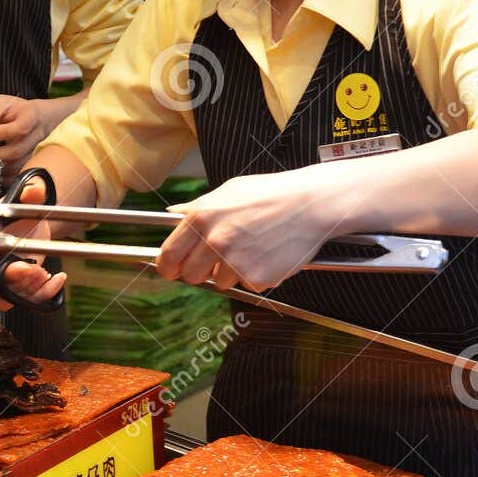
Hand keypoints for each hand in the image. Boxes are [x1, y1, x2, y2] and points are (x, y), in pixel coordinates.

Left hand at [0, 95, 55, 180]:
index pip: (20, 127)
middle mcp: (34, 137)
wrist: (40, 121)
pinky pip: (17, 176)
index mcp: (30, 118)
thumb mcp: (4, 102)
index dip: (3, 132)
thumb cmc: (18, 111)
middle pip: (16, 151)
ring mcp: (34, 153)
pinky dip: (3, 179)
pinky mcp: (30, 165)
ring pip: (16, 166)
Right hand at [0, 177, 66, 311]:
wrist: (32, 221)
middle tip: (40, 272)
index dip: (7, 273)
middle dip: (21, 286)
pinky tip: (58, 279)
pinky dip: (45, 294)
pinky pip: (28, 300)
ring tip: (49, 275)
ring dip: (33, 292)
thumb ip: (30, 194)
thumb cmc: (22, 211)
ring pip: (13, 300)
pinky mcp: (20, 286)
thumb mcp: (27, 200)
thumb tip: (34, 192)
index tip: (28, 266)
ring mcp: (6, 279)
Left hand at [157, 168, 340, 291]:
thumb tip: (172, 214)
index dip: (168, 266)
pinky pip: (246, 285)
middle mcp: (215, 241)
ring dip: (231, 272)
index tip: (171, 270)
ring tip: (252, 248)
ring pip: (220, 282)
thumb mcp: (228, 191)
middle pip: (191, 275)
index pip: (169, 255)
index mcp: (202, 218)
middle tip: (219, 258)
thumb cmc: (270, 194)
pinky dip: (255, 275)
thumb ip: (197, 208)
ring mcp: (236, 263)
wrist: (310, 204)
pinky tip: (267, 254)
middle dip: (201, 271)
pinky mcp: (257, 279)